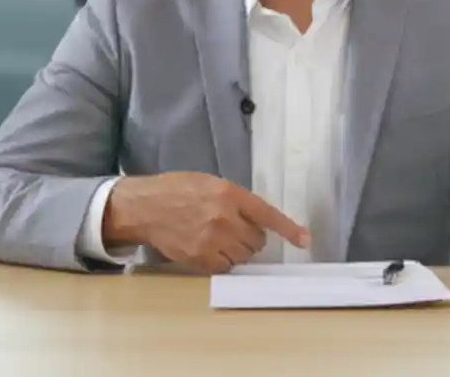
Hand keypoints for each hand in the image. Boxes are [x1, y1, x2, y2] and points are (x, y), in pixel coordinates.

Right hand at [103, 172, 310, 273]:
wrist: (144, 207)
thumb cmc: (177, 190)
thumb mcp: (210, 183)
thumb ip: (234, 200)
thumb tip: (257, 220)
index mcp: (228, 194)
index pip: (267, 214)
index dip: (288, 229)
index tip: (305, 240)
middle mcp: (223, 218)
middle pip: (256, 241)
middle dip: (250, 237)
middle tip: (234, 229)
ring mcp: (211, 240)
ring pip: (243, 256)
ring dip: (237, 250)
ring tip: (218, 238)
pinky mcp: (199, 258)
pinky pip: (225, 267)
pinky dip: (222, 261)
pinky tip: (207, 248)